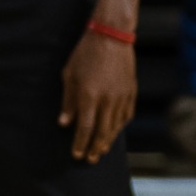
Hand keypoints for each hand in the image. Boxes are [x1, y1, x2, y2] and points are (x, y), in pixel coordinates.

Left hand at [59, 28, 134, 162]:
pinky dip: (120, 126)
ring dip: (108, 141)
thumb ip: (68, 101)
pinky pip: (126, 115)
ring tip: (102, 150)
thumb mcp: (69, 75)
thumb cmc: (86, 53)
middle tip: (90, 159)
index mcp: (89, 95)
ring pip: (115, 126)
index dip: (80, 143)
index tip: (76, 154)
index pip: (85, 127)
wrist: (111, 36)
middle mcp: (107, 99)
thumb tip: (65, 122)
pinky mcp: (130, 92)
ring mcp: (121, 96)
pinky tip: (115, 131)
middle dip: (95, 148)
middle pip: (102, 132)